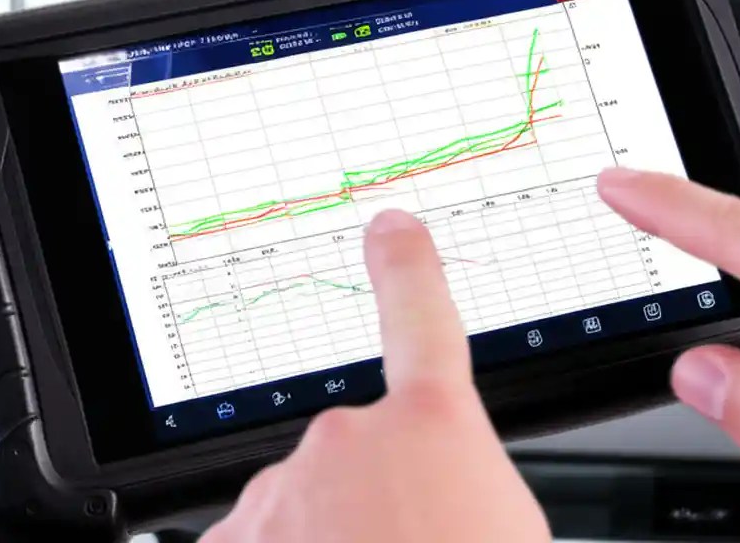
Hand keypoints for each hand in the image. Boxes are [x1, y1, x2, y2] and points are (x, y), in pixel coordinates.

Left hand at [200, 210, 550, 542]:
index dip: (409, 270)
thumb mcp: (510, 529)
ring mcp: (279, 495)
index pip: (424, 321)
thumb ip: (467, 487)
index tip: (392, 229)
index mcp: (435, 429)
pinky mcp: (229, 542)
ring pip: (300, 508)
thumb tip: (443, 495)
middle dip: (372, 503)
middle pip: (355, 455)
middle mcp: (347, 443)